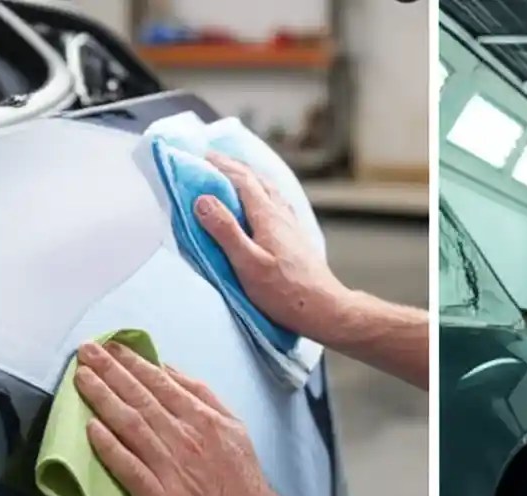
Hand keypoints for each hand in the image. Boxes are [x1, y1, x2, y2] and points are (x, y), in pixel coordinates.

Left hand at [73, 341, 286, 495]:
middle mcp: (186, 438)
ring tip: (81, 378)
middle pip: (141, 398)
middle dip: (111, 371)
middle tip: (85, 351)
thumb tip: (169, 371)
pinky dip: (110, 447)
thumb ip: (204, 399)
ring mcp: (171, 468)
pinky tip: (91, 429)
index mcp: (205, 420)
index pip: (162, 384)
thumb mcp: (235, 430)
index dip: (133, 363)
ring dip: (104, 398)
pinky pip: (130, 468)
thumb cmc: (242, 484)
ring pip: (131, 425)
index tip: (109, 347)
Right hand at [193, 153, 350, 342]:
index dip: (222, 165)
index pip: (243, 179)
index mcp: (268, 217)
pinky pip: (278, 204)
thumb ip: (226, 231)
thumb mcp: (248, 263)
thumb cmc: (285, 292)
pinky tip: (264, 204)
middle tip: (213, 160)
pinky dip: (263, 194)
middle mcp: (282, 215)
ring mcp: (292, 226)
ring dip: (251, 178)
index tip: (202, 156)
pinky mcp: (296, 239)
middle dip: (234, 167)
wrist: (323, 309)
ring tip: (235, 175)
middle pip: (258, 180)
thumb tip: (203, 200)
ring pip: (270, 191)